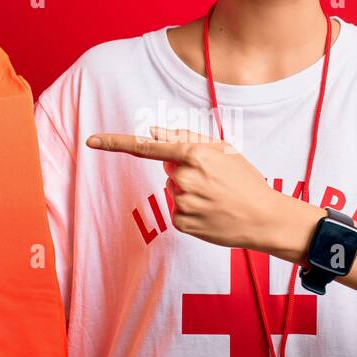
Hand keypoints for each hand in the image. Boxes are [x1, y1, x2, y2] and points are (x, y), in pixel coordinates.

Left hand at [84, 126, 283, 250]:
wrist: (264, 218)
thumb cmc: (244, 180)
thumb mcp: (222, 150)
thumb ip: (185, 138)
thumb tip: (152, 133)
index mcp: (194, 154)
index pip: (147, 146)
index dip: (115, 143)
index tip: (91, 140)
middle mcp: (184, 178)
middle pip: (168, 169)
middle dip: (184, 171)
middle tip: (214, 180)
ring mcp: (182, 202)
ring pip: (173, 190)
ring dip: (189, 192)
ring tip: (216, 197)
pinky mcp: (182, 223)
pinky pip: (177, 211)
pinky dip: (191, 211)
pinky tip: (211, 212)